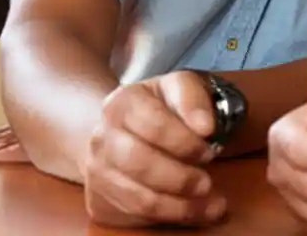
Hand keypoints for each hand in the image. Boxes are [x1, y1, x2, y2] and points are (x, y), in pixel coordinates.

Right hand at [83, 70, 226, 226]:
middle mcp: (101, 138)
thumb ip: (193, 99)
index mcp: (121, 103)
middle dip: (180, 178)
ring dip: (180, 207)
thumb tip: (204, 126)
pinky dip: (169, 219)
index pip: (153, 125)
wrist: (124, 131)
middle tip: (207, 183)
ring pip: (137, 199)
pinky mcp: (99, 202)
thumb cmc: (162, 108)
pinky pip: (134, 218)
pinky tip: (193, 212)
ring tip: (211, 204)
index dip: (185, 142)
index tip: (209, 150)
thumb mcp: (181, 88)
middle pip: (139, 164)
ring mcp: (95, 172)